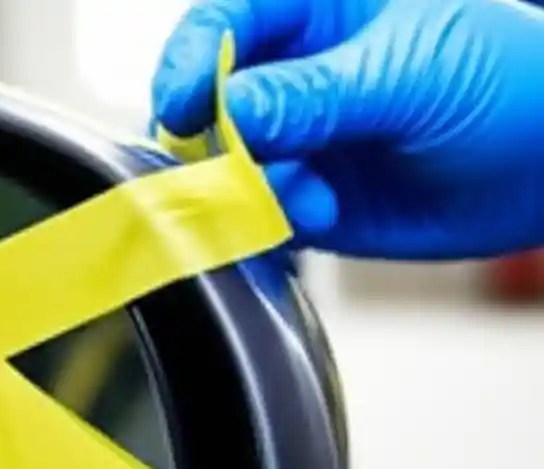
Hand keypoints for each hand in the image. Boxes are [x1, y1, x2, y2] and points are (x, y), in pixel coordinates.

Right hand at [154, 0, 543, 258]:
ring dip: (249, 190)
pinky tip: (317, 216)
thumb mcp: (409, 76)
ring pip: (222, 166)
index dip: (190, 63)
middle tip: (236, 168)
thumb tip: (231, 107)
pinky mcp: (302, 197)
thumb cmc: (508, 83)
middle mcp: (289, 74)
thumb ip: (315, 95)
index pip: (222, 24)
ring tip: (307, 199)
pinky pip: (254, 215)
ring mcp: (293, 138)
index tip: (183, 107)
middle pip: (203, 101)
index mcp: (311, 12)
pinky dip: (270, 224)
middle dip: (212, 140)